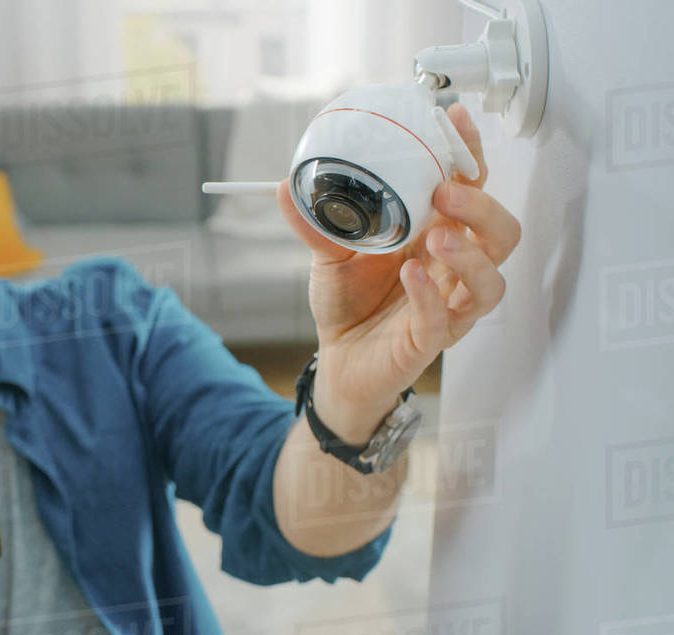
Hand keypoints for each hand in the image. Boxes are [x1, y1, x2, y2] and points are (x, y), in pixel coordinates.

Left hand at [276, 103, 520, 440]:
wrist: (336, 362)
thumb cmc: (348, 305)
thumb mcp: (329, 255)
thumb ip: (315, 222)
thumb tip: (286, 186)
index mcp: (437, 237)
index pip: (471, 191)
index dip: (470, 155)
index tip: (453, 119)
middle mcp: (454, 270)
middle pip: (501, 233)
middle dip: (482, 208)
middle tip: (445, 192)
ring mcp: (449, 307)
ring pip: (491, 281)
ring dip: (472, 255)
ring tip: (439, 236)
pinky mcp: (429, 341)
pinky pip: (444, 320)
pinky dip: (431, 297)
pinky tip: (413, 276)